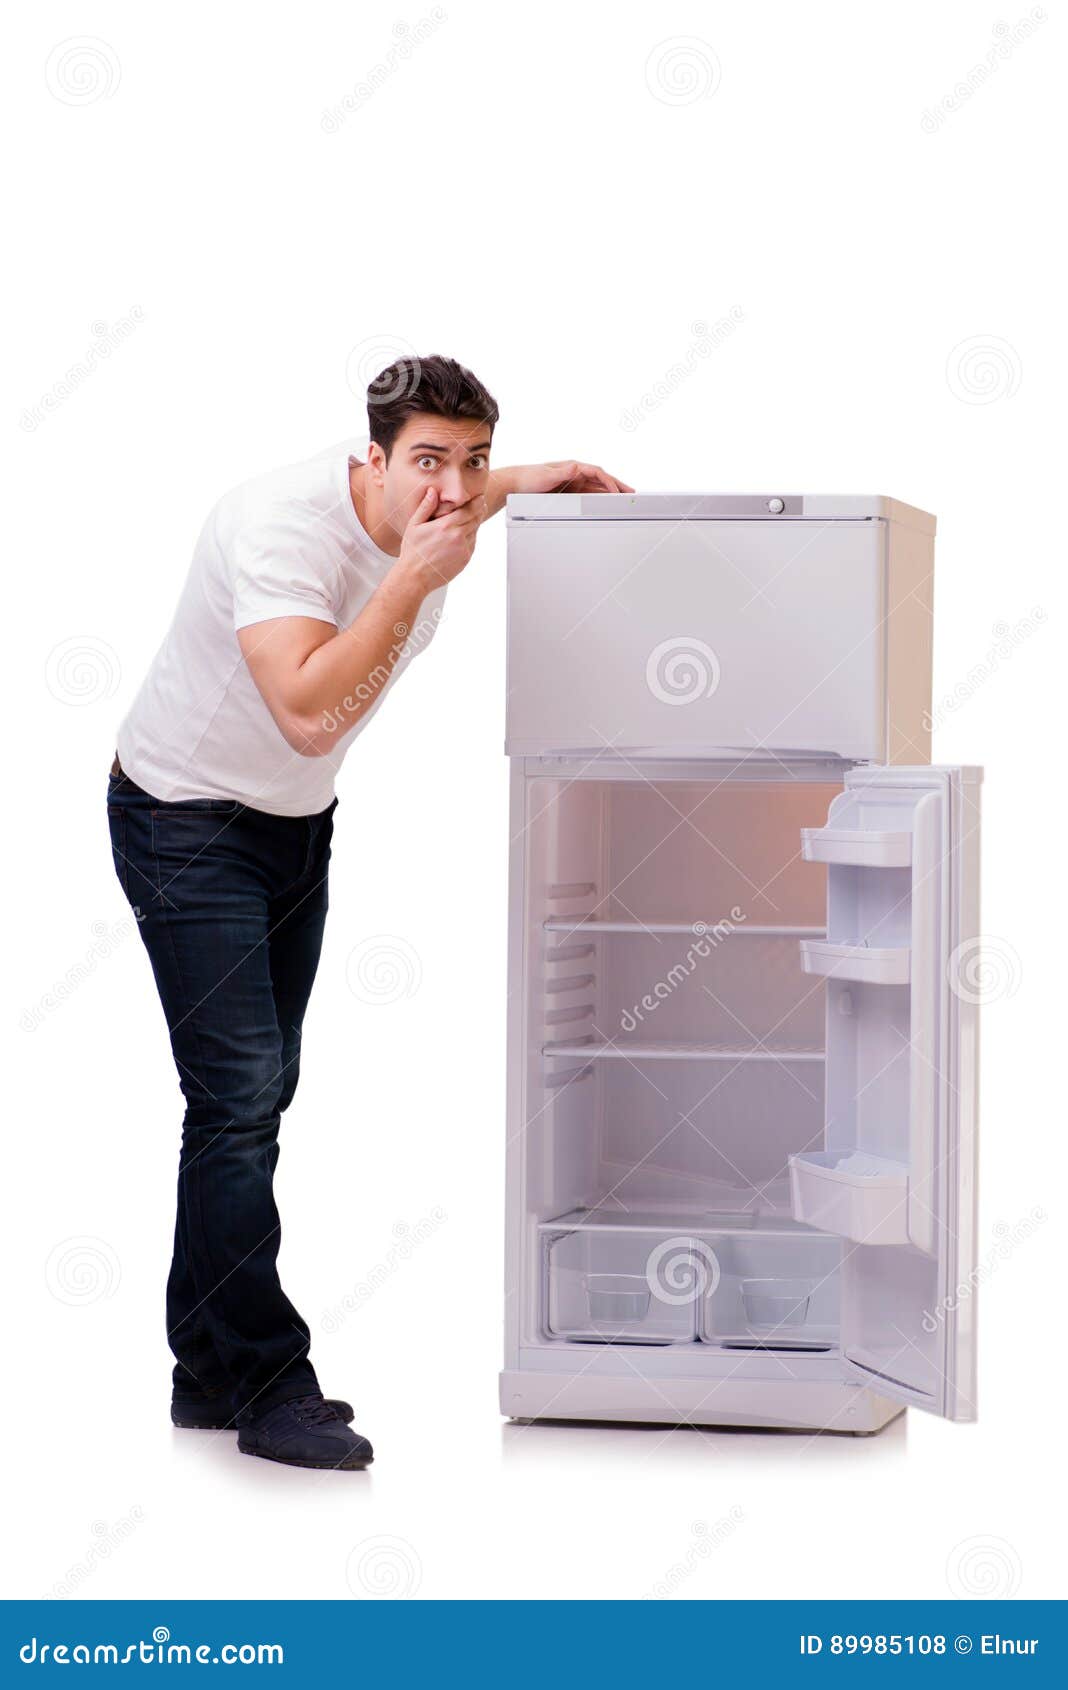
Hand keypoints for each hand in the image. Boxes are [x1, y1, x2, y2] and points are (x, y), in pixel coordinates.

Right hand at [397, 486, 487, 590]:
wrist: (415, 576)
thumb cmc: (412, 551)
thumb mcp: (414, 525)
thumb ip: (426, 507)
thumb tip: (433, 491)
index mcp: (446, 526)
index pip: (469, 510)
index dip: (477, 502)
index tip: (480, 497)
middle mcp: (458, 537)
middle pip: (476, 519)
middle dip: (479, 511)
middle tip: (480, 505)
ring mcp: (463, 549)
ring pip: (475, 532)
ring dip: (474, 525)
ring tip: (468, 521)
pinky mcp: (465, 560)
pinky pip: (472, 545)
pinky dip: (470, 538)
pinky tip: (461, 537)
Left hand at [508, 460, 634, 495]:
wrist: (514, 484)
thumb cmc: (528, 478)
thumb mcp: (546, 474)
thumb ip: (563, 471)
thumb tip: (577, 466)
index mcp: (572, 467)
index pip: (597, 473)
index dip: (610, 482)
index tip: (618, 492)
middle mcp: (574, 473)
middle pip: (601, 480)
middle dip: (617, 485)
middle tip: (631, 493)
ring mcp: (572, 483)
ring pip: (596, 488)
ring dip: (610, 493)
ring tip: (624, 499)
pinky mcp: (568, 492)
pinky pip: (588, 495)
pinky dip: (599, 498)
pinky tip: (606, 503)